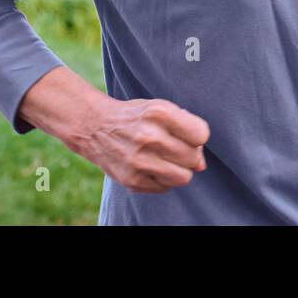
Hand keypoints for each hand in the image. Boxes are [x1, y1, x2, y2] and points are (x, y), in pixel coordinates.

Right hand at [72, 97, 210, 193]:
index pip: (200, 134)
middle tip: (176, 149)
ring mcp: (138, 160)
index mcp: (159, 112)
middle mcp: (148, 136)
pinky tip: (153, 167)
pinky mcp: (130, 179)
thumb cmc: (137, 117)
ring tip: (168, 161)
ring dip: (180, 171)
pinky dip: (164, 180)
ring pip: (183, 177)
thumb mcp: (161, 110)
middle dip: (190, 155)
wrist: (95, 126)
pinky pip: (165, 188)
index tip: (188, 135)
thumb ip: (187, 131)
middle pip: (192, 158)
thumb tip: (202, 166)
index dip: (198, 137)